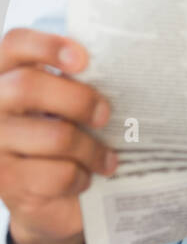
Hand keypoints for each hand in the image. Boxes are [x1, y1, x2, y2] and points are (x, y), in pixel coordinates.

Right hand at [0, 27, 116, 243]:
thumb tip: (119, 67)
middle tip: (105, 114)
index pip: (15, 44)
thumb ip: (73, 82)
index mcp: (5, 75)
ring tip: (107, 158)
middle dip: (78, 99)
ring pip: (54, 135)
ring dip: (92, 149)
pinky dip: (81, 177)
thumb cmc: (58, 137)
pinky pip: (57, 173)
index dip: (47, 45)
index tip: (83, 59)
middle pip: (28, 86)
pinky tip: (84, 178)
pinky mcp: (7, 181)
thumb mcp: (61, 105)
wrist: (44, 200)